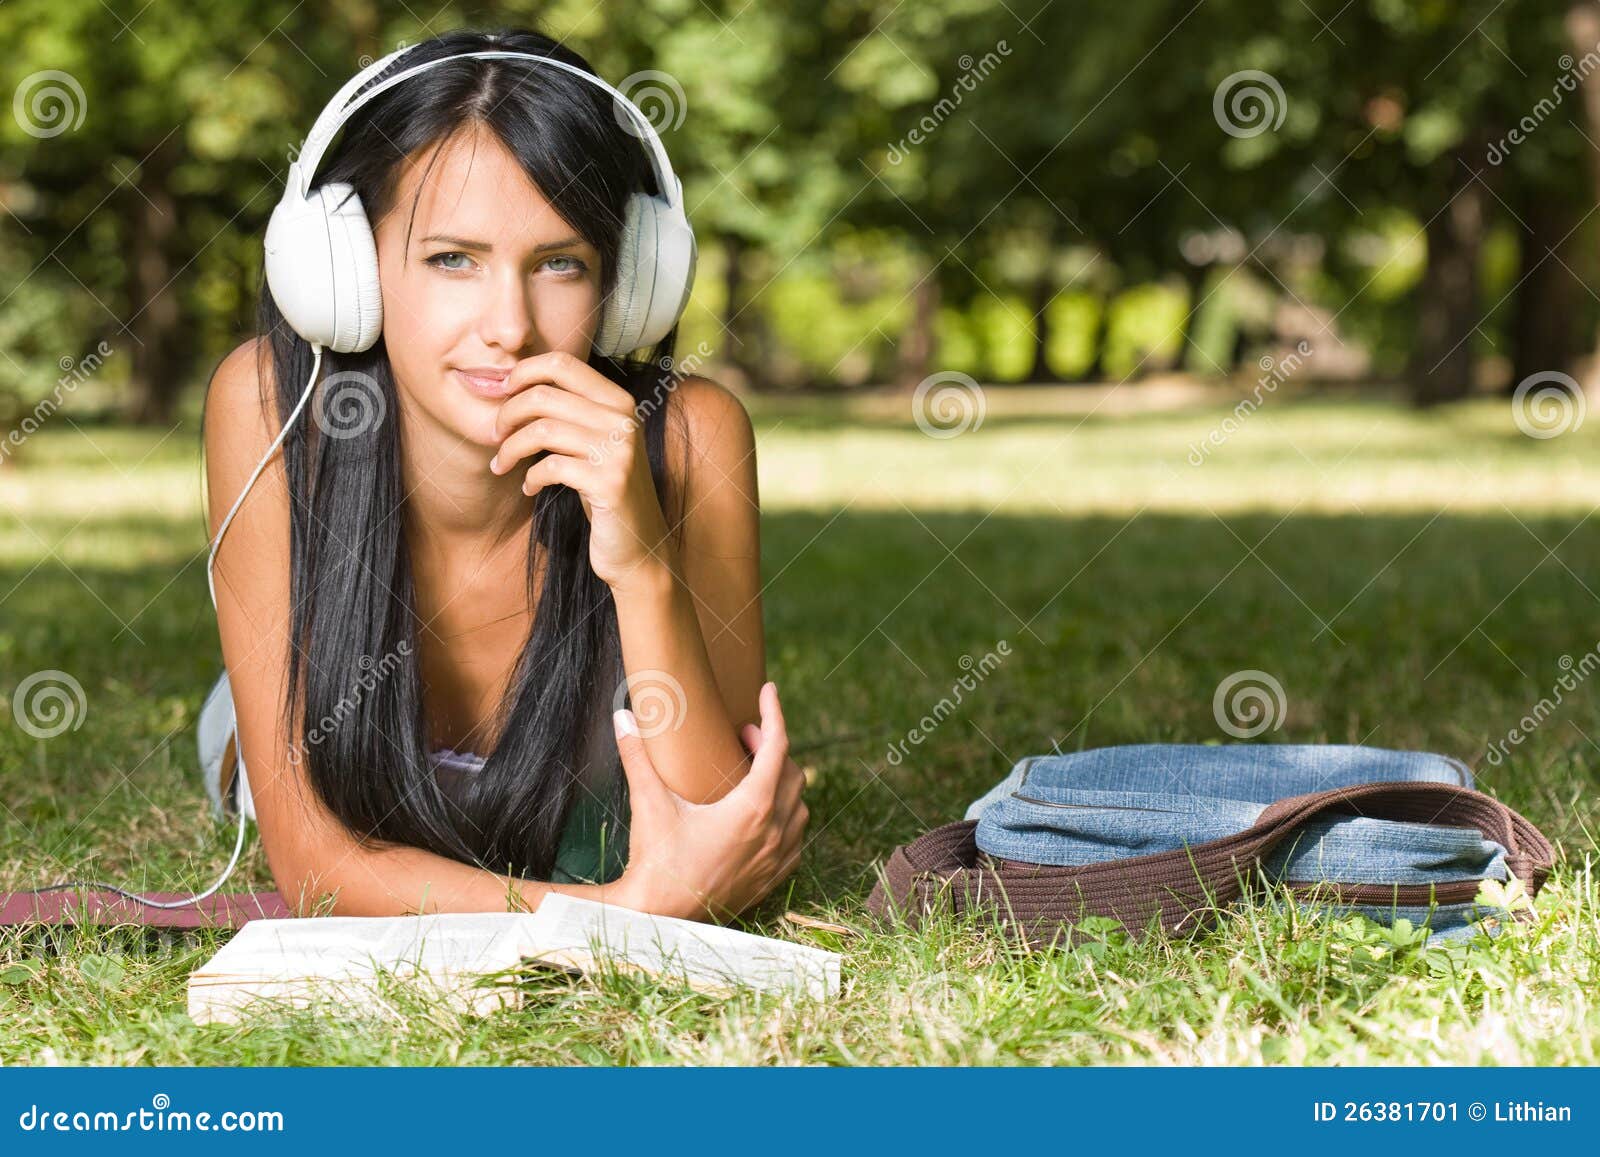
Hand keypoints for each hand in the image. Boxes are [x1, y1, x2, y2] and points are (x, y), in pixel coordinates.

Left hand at [488, 350, 672, 589]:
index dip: (524, 372)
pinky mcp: (610, 483)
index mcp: (619, 402)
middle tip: (495, 435)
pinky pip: (550, 467)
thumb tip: (518, 385)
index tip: (503, 393)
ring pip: (542, 431)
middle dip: (508, 414)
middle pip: (545, 395)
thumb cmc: (606, 491)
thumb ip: (573, 412)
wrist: (639, 546)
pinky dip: (529, 477)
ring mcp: (619, 451)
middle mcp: (623, 420)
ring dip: (510, 449)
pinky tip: (528, 488)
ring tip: (501, 464)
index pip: (562, 364)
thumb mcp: (596, 443)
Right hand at [611, 680, 808, 921]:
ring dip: (783, 783)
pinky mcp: (773, 878)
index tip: (769, 691)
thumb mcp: (650, 804)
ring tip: (752, 772)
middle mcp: (774, 832)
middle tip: (743, 736)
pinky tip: (763, 814)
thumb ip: (639, 757)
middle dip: (772, 748)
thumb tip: (623, 717)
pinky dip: (786, 817)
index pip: (777, 747)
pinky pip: (796, 837)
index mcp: (753, 808)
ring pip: (800, 806)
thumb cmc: (657, 861)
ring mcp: (777, 858)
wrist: (659, 917)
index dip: (775, 714)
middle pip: (792, 773)